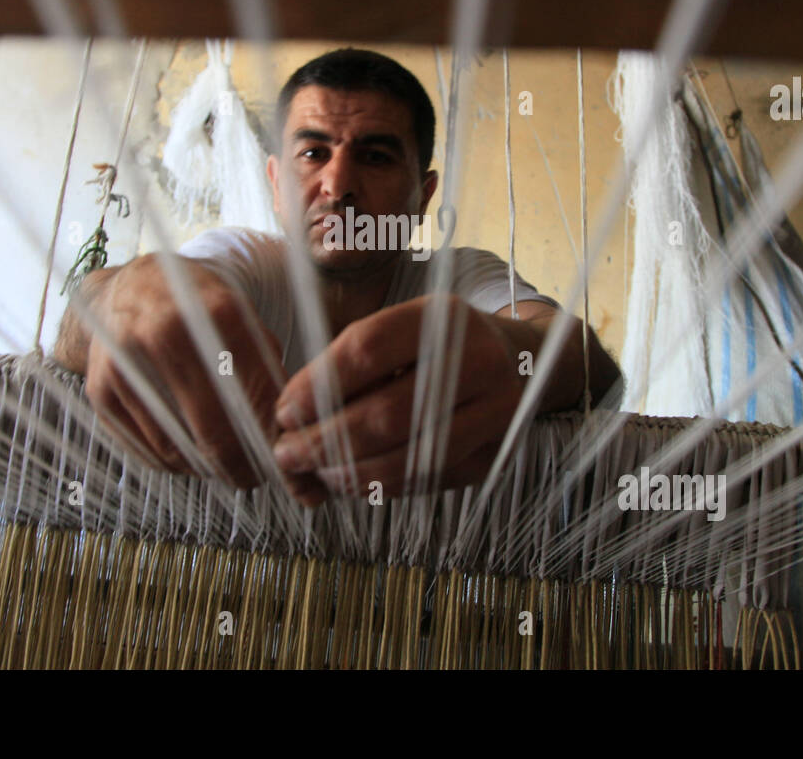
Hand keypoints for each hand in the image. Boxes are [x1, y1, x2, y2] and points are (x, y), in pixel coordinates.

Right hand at [81, 254, 291, 489]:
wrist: (125, 289)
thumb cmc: (195, 306)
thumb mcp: (240, 315)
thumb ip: (265, 365)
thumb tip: (287, 430)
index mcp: (212, 312)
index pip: (253, 397)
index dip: (271, 439)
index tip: (285, 463)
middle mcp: (163, 334)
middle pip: (213, 432)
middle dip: (242, 466)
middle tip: (256, 476)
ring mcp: (125, 365)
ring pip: (178, 451)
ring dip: (209, 469)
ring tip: (227, 466)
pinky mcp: (100, 392)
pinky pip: (147, 452)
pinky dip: (176, 464)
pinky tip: (192, 455)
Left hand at [272, 293, 524, 499]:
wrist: (516, 360)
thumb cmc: (438, 342)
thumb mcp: (402, 326)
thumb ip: (351, 359)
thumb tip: (294, 412)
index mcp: (444, 317)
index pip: (368, 350)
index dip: (318, 385)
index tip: (286, 410)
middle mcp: (478, 361)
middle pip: (386, 414)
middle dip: (326, 440)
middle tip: (288, 452)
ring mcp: (495, 413)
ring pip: (407, 458)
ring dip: (350, 472)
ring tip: (316, 471)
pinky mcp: (494, 455)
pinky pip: (426, 480)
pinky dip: (381, 486)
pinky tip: (352, 481)